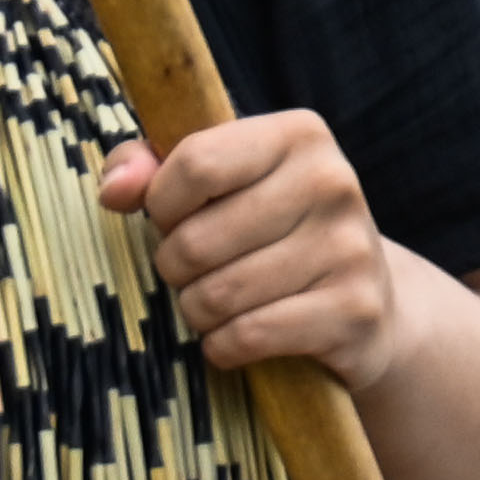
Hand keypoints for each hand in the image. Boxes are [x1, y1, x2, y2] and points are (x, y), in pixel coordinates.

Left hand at [99, 107, 409, 387]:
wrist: (365, 305)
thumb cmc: (267, 232)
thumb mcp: (216, 183)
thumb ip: (149, 168)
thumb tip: (114, 190)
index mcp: (299, 135)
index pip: (196, 163)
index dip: (162, 203)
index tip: (171, 219)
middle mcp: (333, 182)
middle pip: (197, 239)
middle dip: (174, 267)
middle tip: (192, 272)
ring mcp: (350, 247)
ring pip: (218, 294)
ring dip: (197, 310)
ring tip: (214, 302)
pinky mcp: (354, 310)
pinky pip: (248, 335)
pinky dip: (224, 345)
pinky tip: (235, 337)